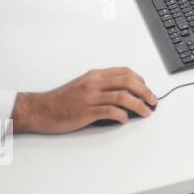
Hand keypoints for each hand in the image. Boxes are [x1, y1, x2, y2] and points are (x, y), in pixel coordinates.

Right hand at [12, 67, 157, 133]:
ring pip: (123, 97)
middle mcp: (94, 83)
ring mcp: (90, 97)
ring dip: (139, 105)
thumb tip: (126, 93)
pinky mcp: (86, 112)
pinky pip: (111, 112)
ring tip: (145, 112)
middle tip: (153, 101)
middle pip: (128, 82)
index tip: (147, 89)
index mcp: (95, 75)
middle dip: (145, 92)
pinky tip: (125, 120)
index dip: (140, 80)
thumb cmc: (62, 99)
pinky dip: (122, 116)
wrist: (40, 109)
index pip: (125, 72)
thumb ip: (102, 85)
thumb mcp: (83, 84)